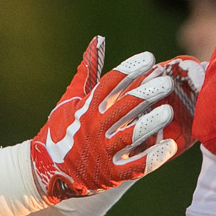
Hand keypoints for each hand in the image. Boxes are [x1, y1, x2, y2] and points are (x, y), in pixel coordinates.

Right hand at [30, 37, 189, 202]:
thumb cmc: (61, 131)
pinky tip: (170, 146)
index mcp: (85, 109)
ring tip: (169, 111)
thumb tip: (99, 39)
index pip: (109, 85)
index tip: (149, 58)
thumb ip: (88, 71)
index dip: (129, 70)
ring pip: (131, 136)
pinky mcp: (109, 175)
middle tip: (166, 82)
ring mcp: (101, 153)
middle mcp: (93, 129)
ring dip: (151, 123)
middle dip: (147, 93)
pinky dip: (153, 157)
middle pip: (124, 107)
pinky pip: (135, 166)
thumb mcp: (70, 101)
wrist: (45, 174)